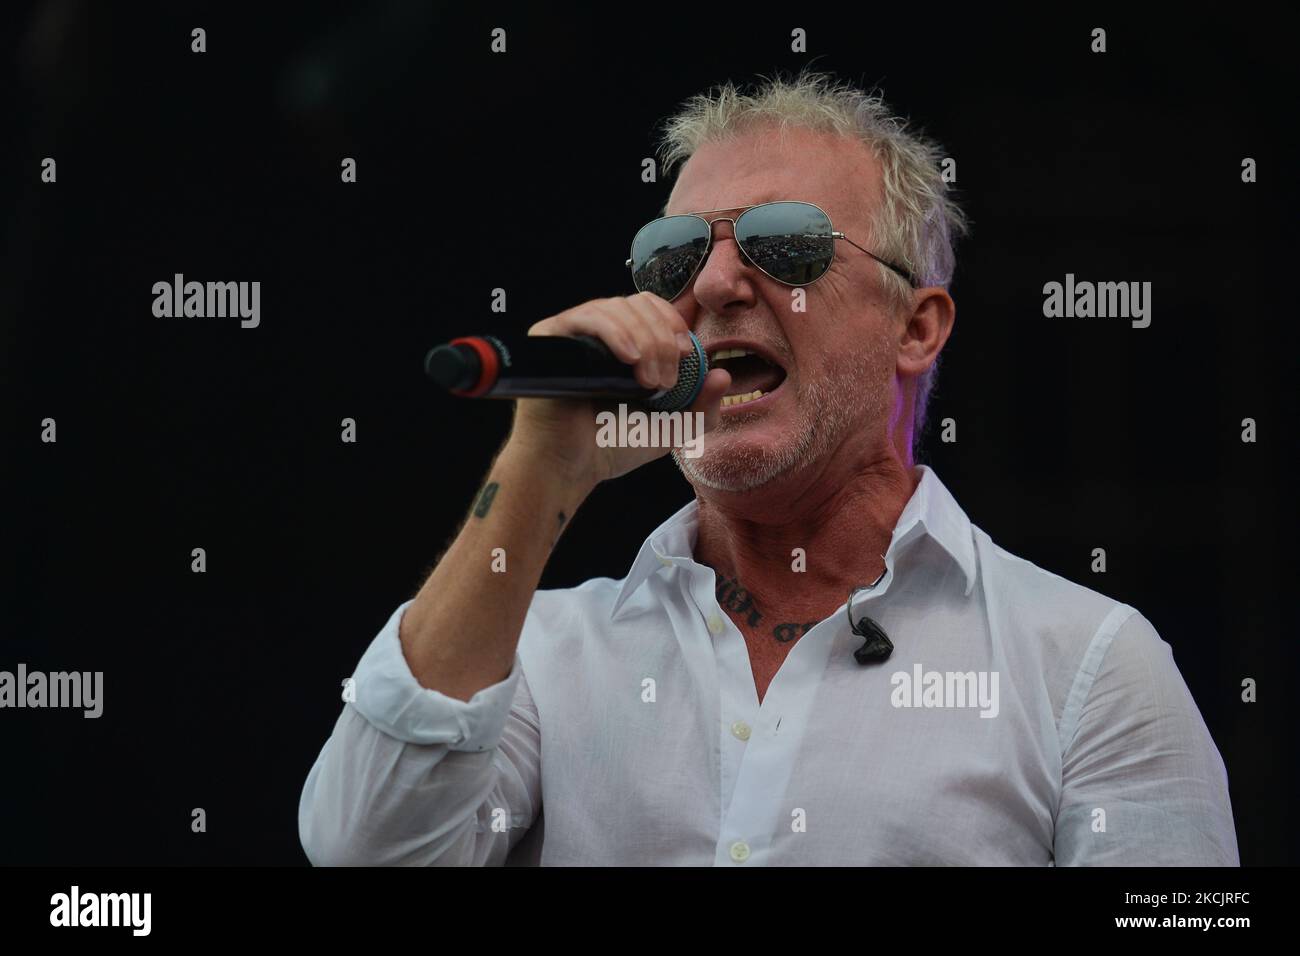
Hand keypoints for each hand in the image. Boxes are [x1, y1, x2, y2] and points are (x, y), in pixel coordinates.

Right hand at [506, 292, 731, 485]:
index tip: (686, 355)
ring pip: (616, 308)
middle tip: (665, 381)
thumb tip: (721, 375)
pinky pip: (587, 316)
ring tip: (649, 382)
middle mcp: (597, 335)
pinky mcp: (550, 337)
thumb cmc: (611, 447)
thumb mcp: (670, 429)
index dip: (673, 323)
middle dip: (662, 339)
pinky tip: (629, 359)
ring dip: (644, 340)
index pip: (650, 308)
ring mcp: (572, 333)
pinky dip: (615, 332)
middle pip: (638, 305)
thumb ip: (701, 408)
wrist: (570, 467)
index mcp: (623, 345)